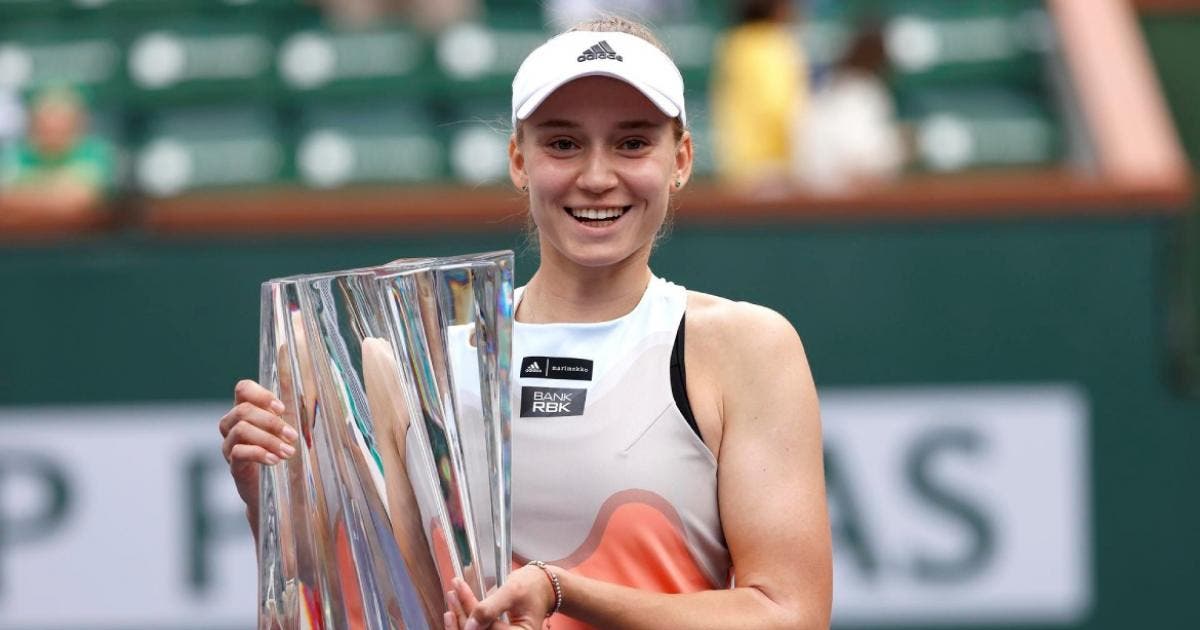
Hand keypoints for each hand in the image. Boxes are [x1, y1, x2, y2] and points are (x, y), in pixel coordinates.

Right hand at [218, 379, 297, 511]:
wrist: (275, 491)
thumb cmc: (283, 453)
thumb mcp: (289, 429)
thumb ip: (291, 411)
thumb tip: (306, 393)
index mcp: (246, 411)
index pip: (243, 389)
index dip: (260, 394)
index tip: (281, 408)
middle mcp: (233, 425)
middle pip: (243, 410)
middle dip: (271, 421)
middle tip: (293, 436)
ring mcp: (230, 445)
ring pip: (241, 430)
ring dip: (268, 439)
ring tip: (288, 452)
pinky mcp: (233, 465)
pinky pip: (238, 452)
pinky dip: (259, 454)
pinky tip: (275, 461)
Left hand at [443, 565, 557, 629]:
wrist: (542, 586)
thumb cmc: (531, 586)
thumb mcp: (512, 591)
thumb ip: (490, 608)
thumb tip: (469, 627)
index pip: (488, 629)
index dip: (470, 613)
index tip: (457, 593)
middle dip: (462, 616)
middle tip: (452, 594)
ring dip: (460, 618)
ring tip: (452, 596)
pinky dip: (466, 619)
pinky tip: (456, 606)